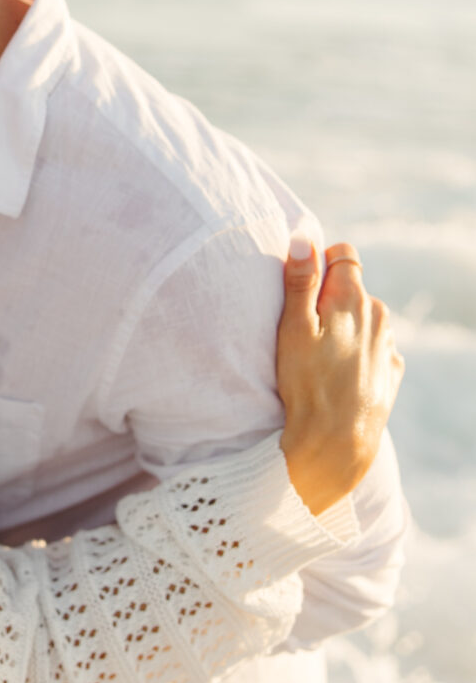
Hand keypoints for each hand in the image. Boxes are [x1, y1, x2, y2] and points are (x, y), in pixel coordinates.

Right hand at [276, 239, 403, 515]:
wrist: (336, 444)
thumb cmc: (307, 385)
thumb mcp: (292, 329)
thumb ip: (300, 280)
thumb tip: (304, 238)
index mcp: (353, 298)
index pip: (343, 253)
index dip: (319, 264)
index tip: (302, 290)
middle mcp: (378, 315)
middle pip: (352, 288)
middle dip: (329, 299)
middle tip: (303, 331)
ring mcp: (387, 344)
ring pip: (363, 318)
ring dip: (344, 327)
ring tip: (319, 358)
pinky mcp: (391, 370)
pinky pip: (372, 347)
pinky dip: (356, 352)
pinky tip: (338, 374)